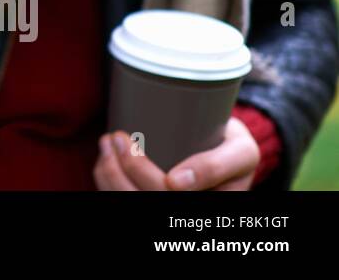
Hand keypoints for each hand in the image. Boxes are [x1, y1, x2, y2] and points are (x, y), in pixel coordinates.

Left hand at [93, 119, 260, 190]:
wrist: (231, 152)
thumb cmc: (233, 148)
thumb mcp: (241, 152)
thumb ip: (218, 164)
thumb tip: (176, 182)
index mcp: (211, 204)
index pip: (167, 194)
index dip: (138, 171)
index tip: (124, 139)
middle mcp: (188, 210)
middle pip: (145, 197)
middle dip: (120, 167)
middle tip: (114, 135)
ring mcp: (168, 204)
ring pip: (129, 200)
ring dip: (108, 175)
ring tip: (106, 144)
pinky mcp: (150, 196)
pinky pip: (123, 199)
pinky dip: (107, 183)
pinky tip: (104, 161)